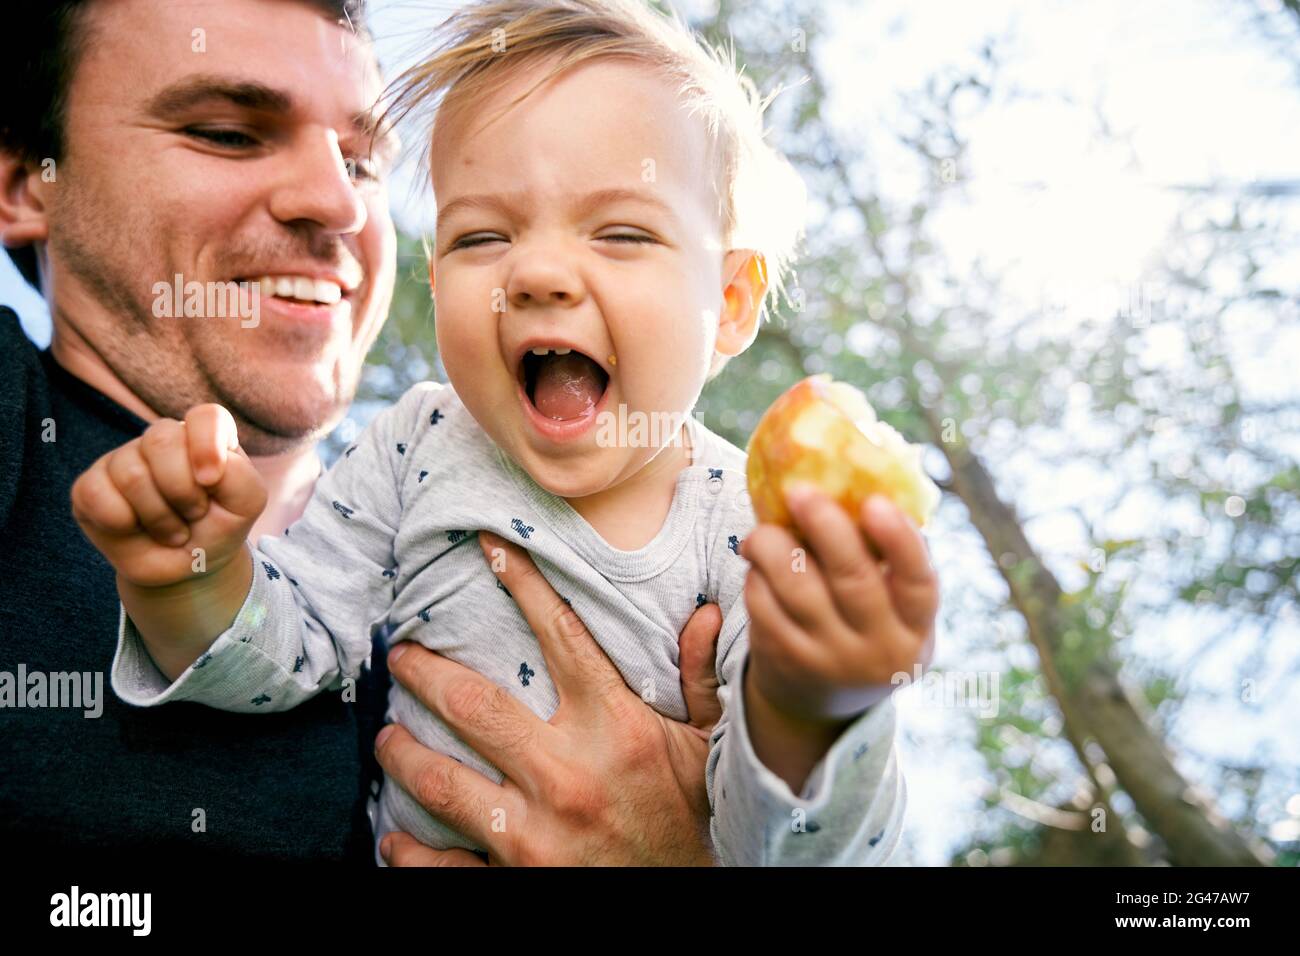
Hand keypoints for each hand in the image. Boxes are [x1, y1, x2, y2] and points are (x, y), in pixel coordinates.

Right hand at [71, 404, 266, 587]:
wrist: (188, 568)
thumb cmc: (219, 527)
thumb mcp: (246, 504)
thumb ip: (238, 476)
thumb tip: (201, 467)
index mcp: (203, 436)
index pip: (205, 416)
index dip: (206, 445)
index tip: (210, 482)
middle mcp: (161, 440)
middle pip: (161, 440)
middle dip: (182, 491)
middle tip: (193, 514)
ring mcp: (122, 459)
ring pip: (131, 473)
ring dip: (159, 516)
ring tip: (172, 530)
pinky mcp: (90, 486)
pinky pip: (95, 494)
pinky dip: (122, 522)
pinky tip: (135, 528)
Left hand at [375, 530, 724, 866]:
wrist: (693, 899)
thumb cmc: (692, 821)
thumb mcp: (707, 749)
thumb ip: (699, 682)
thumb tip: (703, 613)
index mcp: (614, 730)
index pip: (561, 638)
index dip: (523, 584)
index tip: (488, 547)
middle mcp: (566, 775)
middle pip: (472, 706)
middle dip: (425, 672)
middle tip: (400, 654)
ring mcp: (534, 833)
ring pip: (441, 780)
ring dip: (402, 753)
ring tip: (388, 736)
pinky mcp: (514, 880)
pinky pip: (441, 867)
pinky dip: (407, 852)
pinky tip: (392, 837)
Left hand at [739, 486, 938, 726]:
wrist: (820, 703)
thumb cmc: (863, 626)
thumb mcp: (891, 610)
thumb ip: (883, 560)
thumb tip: (854, 475)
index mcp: (914, 628)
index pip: (918, 583)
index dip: (900, 541)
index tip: (875, 501)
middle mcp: (877, 649)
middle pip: (853, 581)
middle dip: (826, 529)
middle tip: (800, 490)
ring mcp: (829, 660)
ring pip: (798, 592)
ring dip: (775, 549)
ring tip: (763, 530)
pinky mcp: (784, 662)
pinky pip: (764, 607)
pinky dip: (757, 576)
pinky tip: (757, 564)